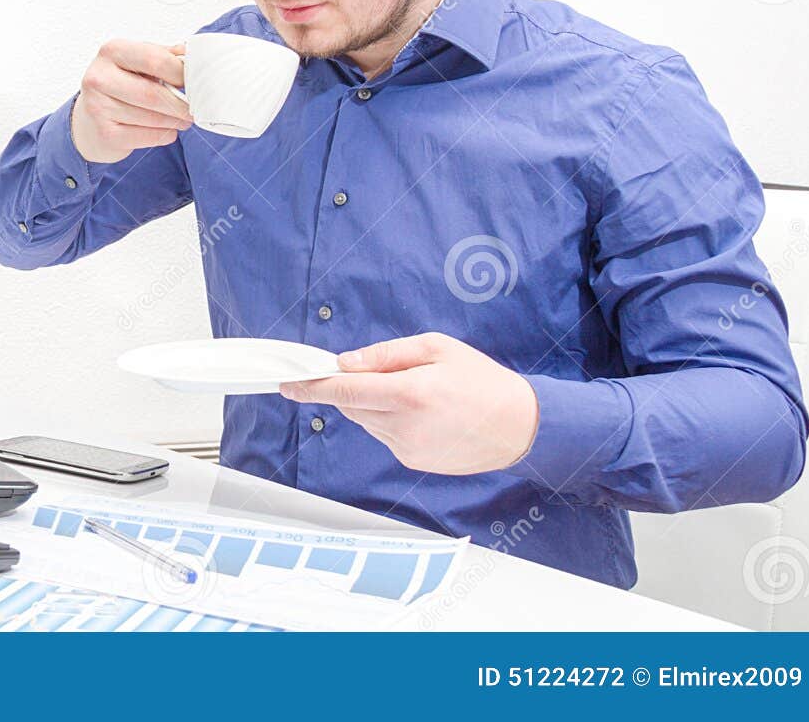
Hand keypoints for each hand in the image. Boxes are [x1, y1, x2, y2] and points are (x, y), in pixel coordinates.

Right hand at [70, 39, 192, 163]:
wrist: (87, 121)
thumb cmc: (118, 86)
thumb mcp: (136, 61)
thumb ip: (163, 55)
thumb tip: (192, 55)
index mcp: (112, 51)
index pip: (155, 59)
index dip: (181, 73)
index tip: (195, 82)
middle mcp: (99, 77)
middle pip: (154, 93)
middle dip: (181, 104)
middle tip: (195, 108)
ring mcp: (98, 107)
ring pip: (153, 118)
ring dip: (175, 121)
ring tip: (183, 120)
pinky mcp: (105, 134)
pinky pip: (147, 137)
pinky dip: (164, 135)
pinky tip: (166, 131)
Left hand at [280, 332, 539, 474]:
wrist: (520, 427)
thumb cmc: (482, 381)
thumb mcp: (437, 348)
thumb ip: (386, 354)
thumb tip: (347, 362)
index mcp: (409, 393)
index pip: (345, 391)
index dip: (312, 387)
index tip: (288, 383)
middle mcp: (404, 426)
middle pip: (351, 406)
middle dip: (352, 387)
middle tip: (379, 372)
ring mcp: (407, 448)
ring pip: (366, 421)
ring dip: (374, 404)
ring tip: (415, 392)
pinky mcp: (412, 461)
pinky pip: (384, 435)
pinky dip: (390, 420)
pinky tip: (423, 413)